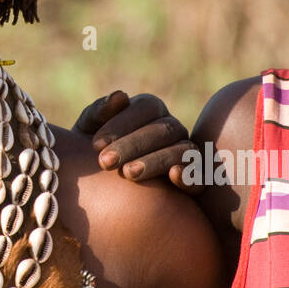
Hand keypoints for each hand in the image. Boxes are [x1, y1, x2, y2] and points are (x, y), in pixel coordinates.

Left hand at [72, 90, 197, 190]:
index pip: (146, 107)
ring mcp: (187, 152)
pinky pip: (200, 176)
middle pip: (163, 129)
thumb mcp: (88, 132)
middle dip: (132, 145)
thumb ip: (98, 113)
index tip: (95, 144)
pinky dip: (190, 175)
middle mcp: (172, 127)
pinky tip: (173, 176)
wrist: (100, 191)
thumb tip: (120, 96)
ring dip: (155, 161)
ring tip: (128, 174)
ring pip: (182, 150)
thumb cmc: (93, 153)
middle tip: (105, 163)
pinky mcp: (195, 179)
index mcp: (149, 110)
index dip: (121, 123)